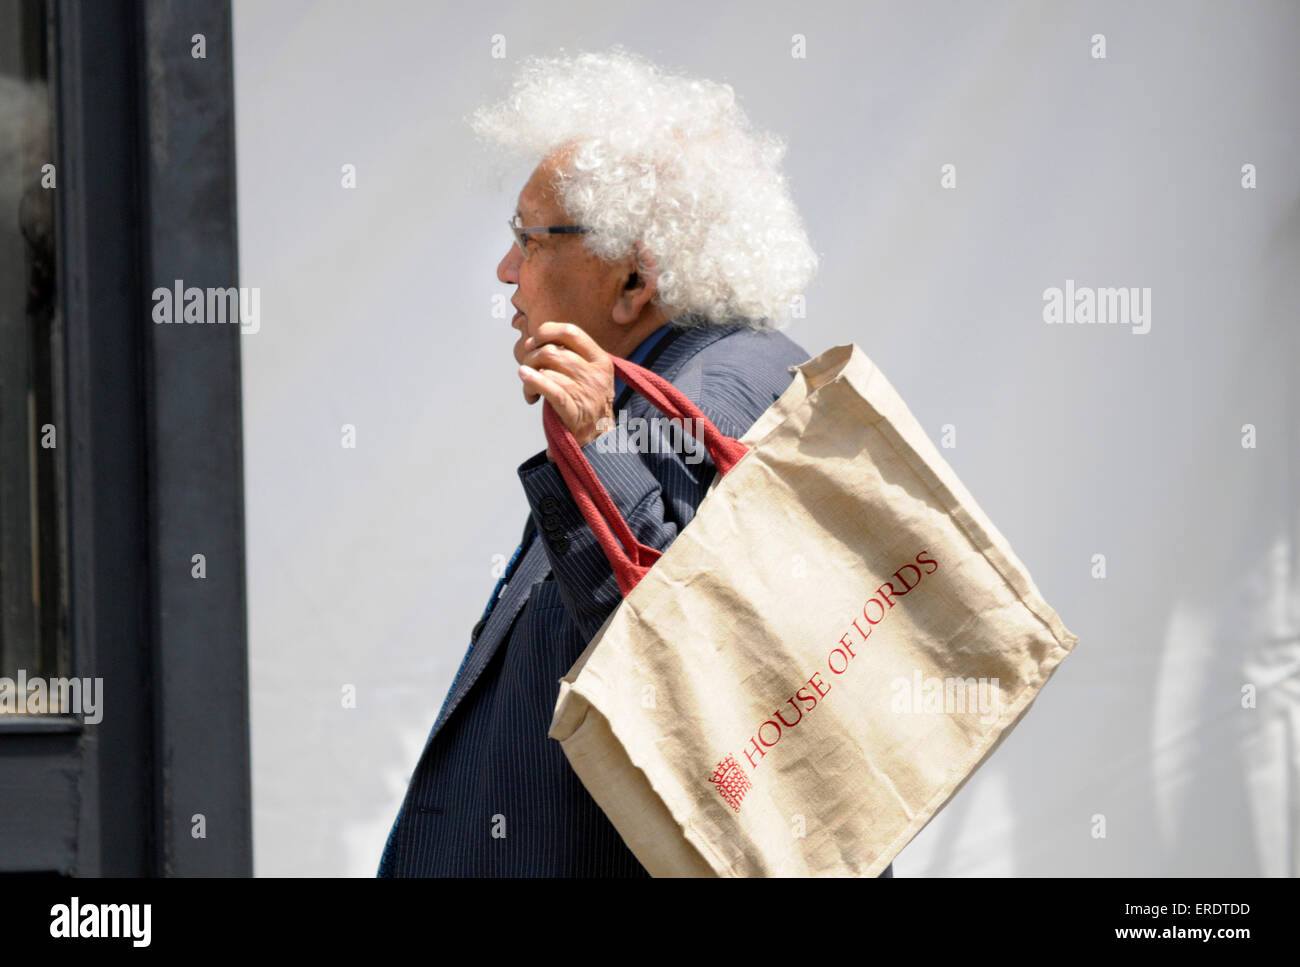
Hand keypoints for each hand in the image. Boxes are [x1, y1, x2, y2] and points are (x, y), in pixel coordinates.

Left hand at [515, 321, 615, 459]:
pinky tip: (526, 386)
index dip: (546, 332)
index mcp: (600, 360)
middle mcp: (594, 374)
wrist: (601, 437)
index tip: (533, 343)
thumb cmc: (588, 403)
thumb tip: (532, 342)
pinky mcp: (574, 410)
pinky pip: (551, 390)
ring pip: (547, 369)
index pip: (570, 332)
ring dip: (529, 377)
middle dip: (531, 358)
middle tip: (527, 369)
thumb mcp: (590, 374)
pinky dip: (533, 383)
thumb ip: (569, 355)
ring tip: (529, 390)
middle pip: (553, 351)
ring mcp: (585, 392)